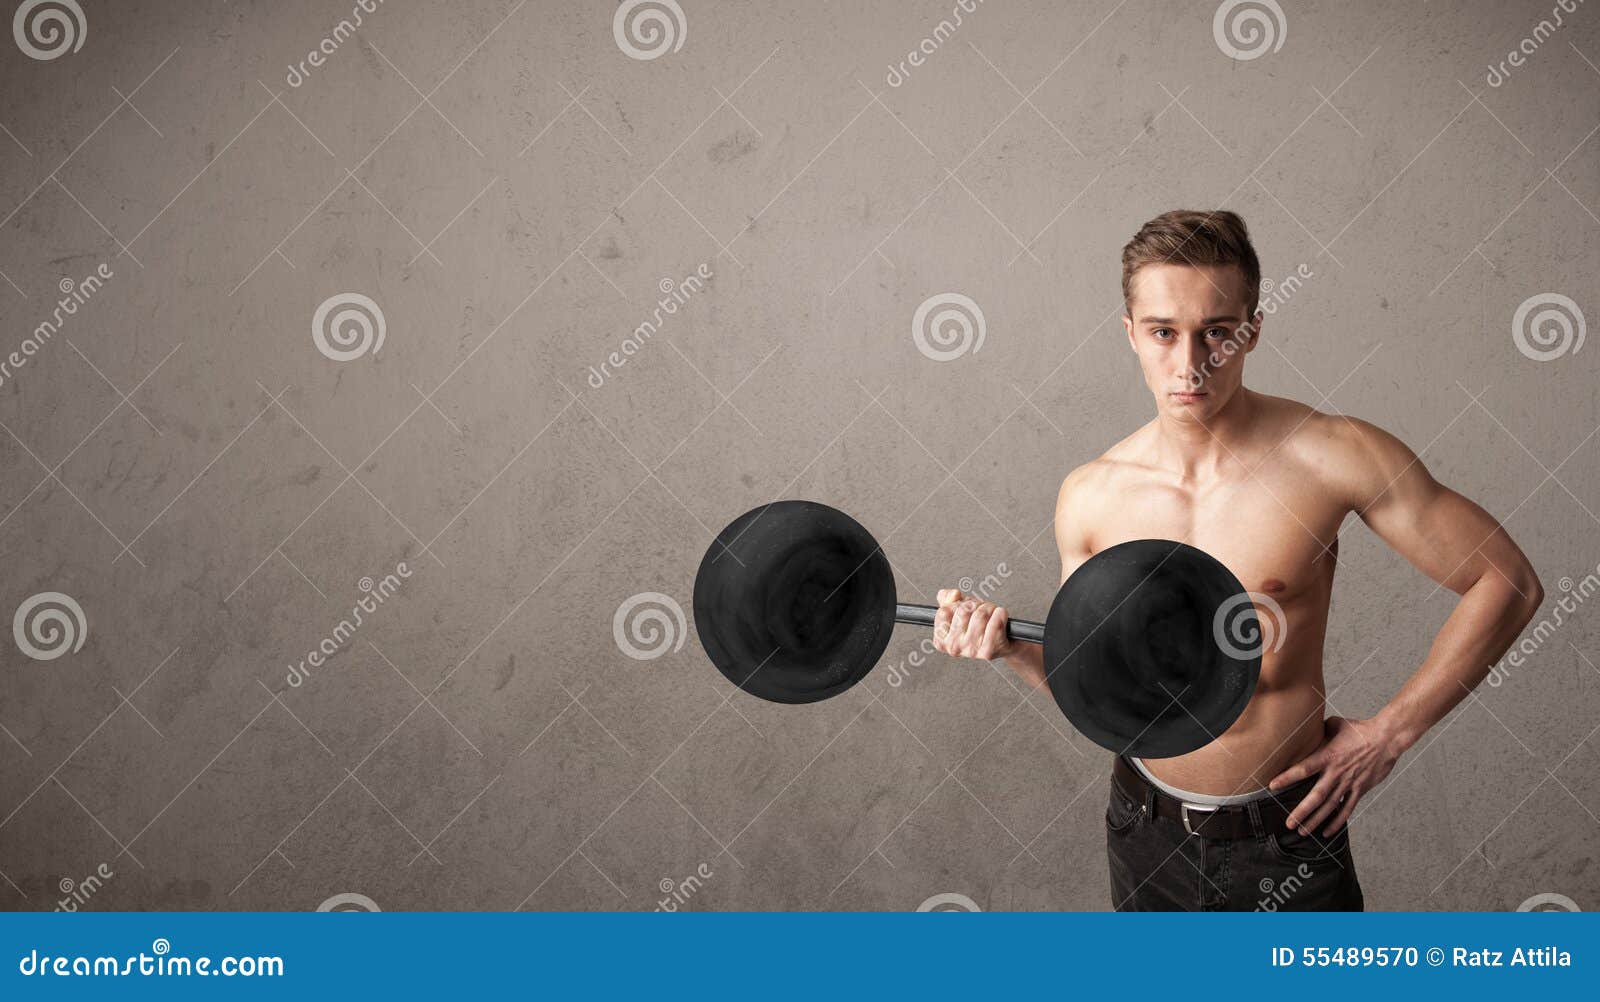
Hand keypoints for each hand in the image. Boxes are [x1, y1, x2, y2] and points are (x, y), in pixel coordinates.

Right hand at [933, 589, 1013, 660]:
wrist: (1002, 643)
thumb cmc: (977, 626)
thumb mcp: (958, 609)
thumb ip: (947, 598)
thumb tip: (953, 595)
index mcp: (941, 640)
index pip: (944, 611)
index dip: (957, 604)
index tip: (964, 607)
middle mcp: (953, 648)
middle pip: (963, 611)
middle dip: (976, 604)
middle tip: (982, 608)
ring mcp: (970, 651)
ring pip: (980, 615)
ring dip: (989, 607)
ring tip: (991, 611)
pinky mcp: (988, 651)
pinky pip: (995, 623)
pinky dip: (1000, 613)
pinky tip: (1000, 616)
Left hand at [1270, 715, 1403, 836]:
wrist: (1386, 739)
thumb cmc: (1361, 730)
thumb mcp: (1335, 725)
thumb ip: (1320, 730)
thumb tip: (1308, 729)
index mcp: (1328, 756)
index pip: (1303, 769)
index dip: (1287, 777)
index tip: (1272, 786)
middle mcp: (1336, 773)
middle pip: (1316, 796)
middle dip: (1302, 811)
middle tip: (1289, 823)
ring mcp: (1349, 783)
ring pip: (1330, 806)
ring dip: (1316, 820)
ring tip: (1302, 831)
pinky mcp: (1360, 790)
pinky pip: (1347, 809)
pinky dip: (1337, 822)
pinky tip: (1327, 832)